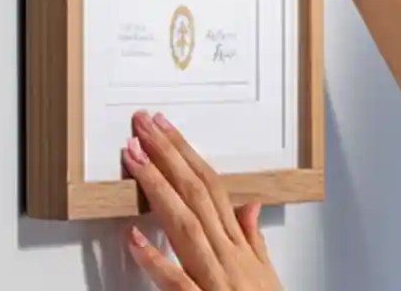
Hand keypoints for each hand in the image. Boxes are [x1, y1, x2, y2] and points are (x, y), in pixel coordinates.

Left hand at [122, 111, 281, 290]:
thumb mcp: (267, 276)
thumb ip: (254, 238)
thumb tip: (249, 204)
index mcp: (238, 247)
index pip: (211, 187)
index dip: (186, 154)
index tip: (163, 129)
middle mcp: (227, 257)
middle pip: (196, 195)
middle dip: (167, 156)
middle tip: (142, 126)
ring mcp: (214, 280)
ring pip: (185, 226)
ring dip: (158, 189)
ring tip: (133, 158)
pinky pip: (177, 282)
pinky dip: (155, 259)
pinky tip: (132, 237)